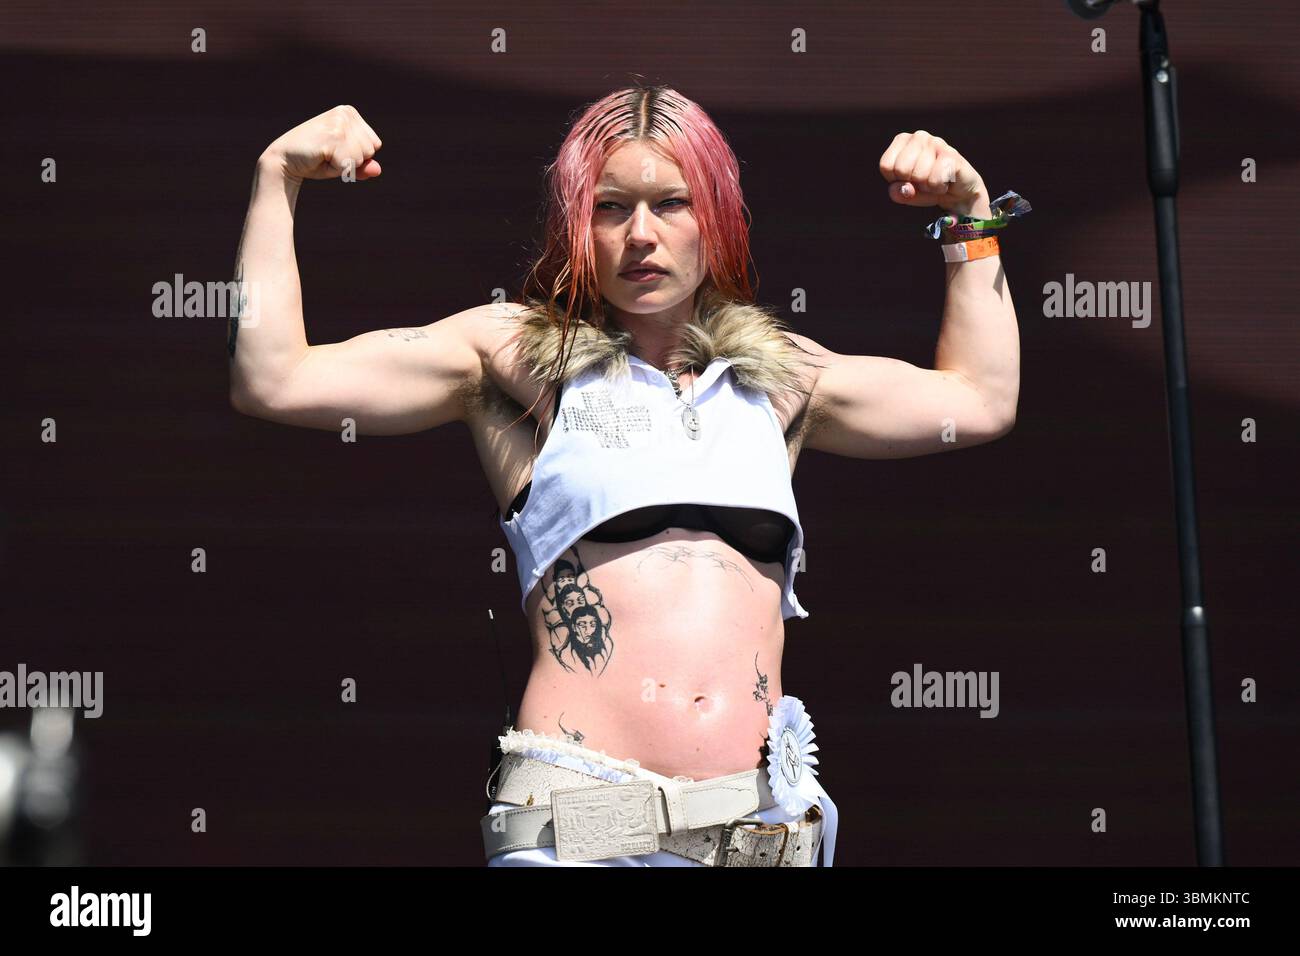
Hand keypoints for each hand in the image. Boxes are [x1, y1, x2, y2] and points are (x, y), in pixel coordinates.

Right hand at [260, 105, 382, 182]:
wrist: (284, 160)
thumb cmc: (314, 160)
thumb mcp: (344, 162)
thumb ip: (363, 165)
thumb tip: (378, 170)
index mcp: (350, 113)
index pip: (375, 144)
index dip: (357, 156)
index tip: (335, 151)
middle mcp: (345, 113)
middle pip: (370, 151)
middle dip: (351, 161)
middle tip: (327, 155)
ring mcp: (339, 123)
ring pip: (362, 158)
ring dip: (343, 165)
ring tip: (323, 156)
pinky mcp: (332, 136)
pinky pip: (349, 164)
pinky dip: (336, 169)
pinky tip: (320, 158)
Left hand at [878, 131, 988, 216]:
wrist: (958, 192)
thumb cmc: (927, 188)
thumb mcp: (906, 193)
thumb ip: (897, 193)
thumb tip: (905, 188)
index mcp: (903, 140)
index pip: (886, 165)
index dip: (896, 180)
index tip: (908, 179)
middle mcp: (919, 136)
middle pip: (901, 169)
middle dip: (912, 182)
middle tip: (924, 180)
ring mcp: (936, 142)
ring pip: (919, 175)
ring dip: (928, 186)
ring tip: (936, 180)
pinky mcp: (951, 154)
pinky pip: (935, 180)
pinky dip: (939, 188)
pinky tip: (946, 181)